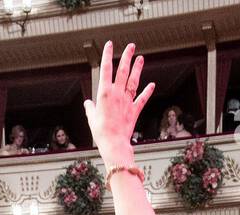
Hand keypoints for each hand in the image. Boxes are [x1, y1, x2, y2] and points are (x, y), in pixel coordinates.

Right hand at [84, 42, 154, 164]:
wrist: (114, 144)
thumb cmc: (101, 132)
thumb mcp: (91, 119)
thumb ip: (90, 108)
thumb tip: (88, 103)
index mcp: (104, 93)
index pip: (106, 69)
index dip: (108, 55)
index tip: (109, 45)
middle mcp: (117, 94)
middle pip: (123, 71)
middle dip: (127, 57)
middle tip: (131, 46)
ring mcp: (127, 101)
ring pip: (133, 81)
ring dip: (137, 68)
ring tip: (141, 58)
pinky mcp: (134, 111)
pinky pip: (141, 99)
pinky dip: (147, 92)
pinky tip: (151, 85)